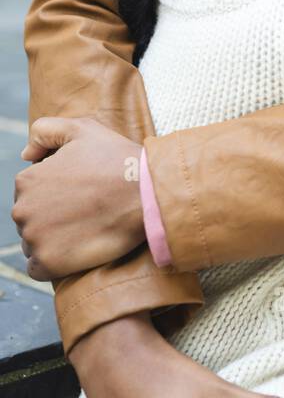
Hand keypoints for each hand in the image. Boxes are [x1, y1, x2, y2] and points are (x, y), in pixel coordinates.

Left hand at [14, 117, 145, 279]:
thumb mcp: (83, 129)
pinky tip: (75, 251)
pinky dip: (52, 264)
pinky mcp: (48, 263)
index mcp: (26, 179)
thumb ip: (45, 131)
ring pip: (33, 243)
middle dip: (51, 217)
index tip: (81, 194)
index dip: (56, 193)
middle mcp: (22, 209)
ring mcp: (34, 238)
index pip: (30, 193)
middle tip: (85, 212)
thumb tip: (25, 155)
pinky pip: (37, 269)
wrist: (147, 195)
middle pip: (30, 219)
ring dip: (52, 241)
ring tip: (84, 230)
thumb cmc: (118, 160)